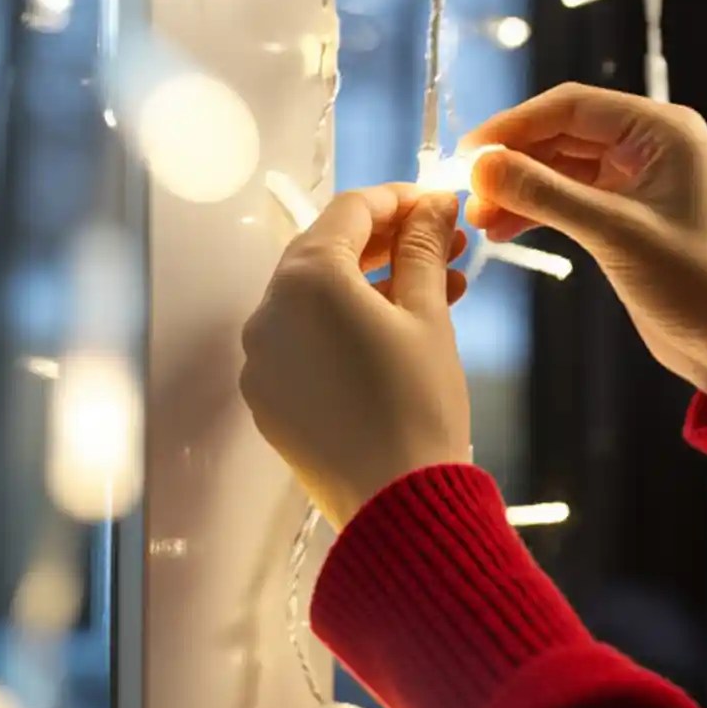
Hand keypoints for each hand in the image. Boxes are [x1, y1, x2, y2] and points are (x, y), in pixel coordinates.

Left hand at [241, 187, 471, 529]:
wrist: (398, 507)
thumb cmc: (419, 405)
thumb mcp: (428, 316)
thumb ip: (423, 248)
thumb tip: (434, 203)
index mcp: (306, 278)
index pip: (351, 211)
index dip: (401, 200)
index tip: (440, 205)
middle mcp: (267, 311)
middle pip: (327, 252)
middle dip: (389, 244)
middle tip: (446, 247)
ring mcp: (260, 357)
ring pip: (316, 300)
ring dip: (372, 287)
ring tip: (436, 294)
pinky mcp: (267, 397)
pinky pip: (304, 342)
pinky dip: (345, 328)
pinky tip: (395, 336)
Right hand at [463, 83, 706, 409]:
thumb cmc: (698, 284)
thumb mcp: (616, 234)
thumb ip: (546, 196)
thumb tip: (482, 167)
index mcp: (661, 131)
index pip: (571, 107)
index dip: (513, 126)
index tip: (467, 153)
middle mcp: (649, 146)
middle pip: (560, 134)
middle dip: (512, 160)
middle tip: (467, 191)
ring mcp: (637, 181)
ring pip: (560, 168)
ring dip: (519, 189)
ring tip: (480, 218)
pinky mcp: (626, 217)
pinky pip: (569, 199)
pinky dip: (536, 211)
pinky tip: (503, 229)